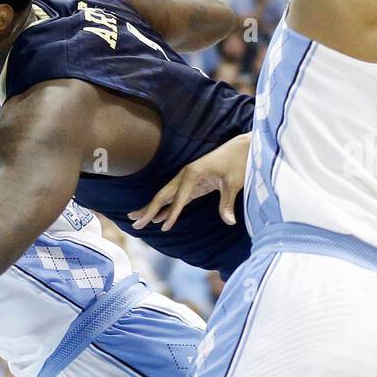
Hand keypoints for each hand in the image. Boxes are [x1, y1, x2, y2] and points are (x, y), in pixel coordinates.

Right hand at [129, 132, 249, 231]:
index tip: (164, 228)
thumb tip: (229, 221)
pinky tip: (158, 218)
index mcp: (193, 172)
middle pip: (163, 195)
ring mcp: (187, 178)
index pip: (179, 197)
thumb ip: (227, 202)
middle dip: (149, 209)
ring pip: (166, 196)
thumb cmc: (238, 163)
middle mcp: (185, 174)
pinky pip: (175, 197)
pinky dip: (165, 207)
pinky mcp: (193, 183)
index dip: (171, 213)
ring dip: (152, 208)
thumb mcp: (234, 182)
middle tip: (135, 223)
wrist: (242, 148)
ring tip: (137, 219)